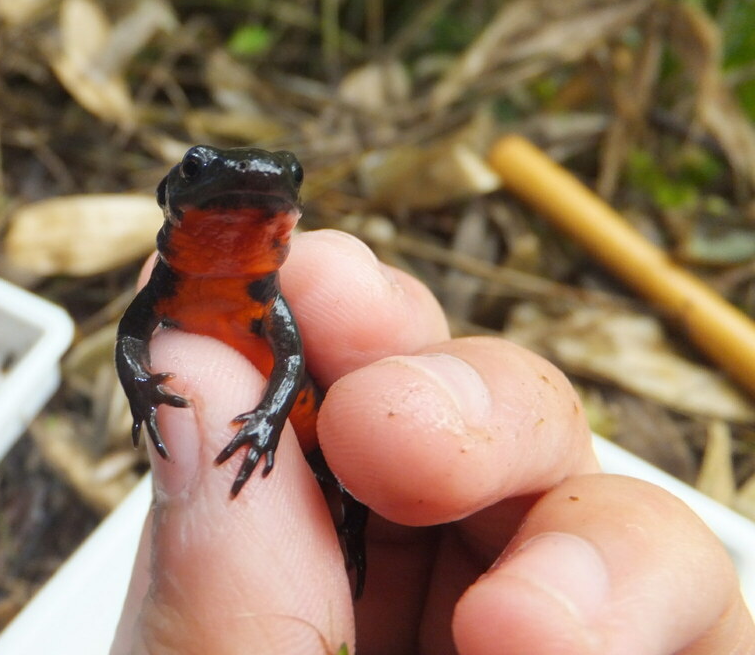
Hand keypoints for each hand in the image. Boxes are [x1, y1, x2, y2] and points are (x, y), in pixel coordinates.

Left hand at [112, 230, 753, 653]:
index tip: (311, 280)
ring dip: (594, 542)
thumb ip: (211, 553)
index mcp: (309, 546)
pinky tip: (572, 647)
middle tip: (400, 436)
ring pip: (620, 509)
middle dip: (463, 394)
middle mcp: (431, 569)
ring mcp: (551, 621)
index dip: (342, 309)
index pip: (347, 379)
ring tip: (520, 629)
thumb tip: (194, 339)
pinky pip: (711, 613)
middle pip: (495, 407)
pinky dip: (667, 610)